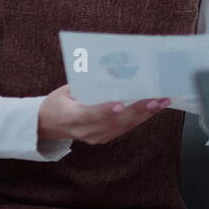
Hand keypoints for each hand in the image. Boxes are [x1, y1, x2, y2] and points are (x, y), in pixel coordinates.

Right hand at [38, 84, 170, 149]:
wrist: (47, 125)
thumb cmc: (58, 102)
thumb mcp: (65, 90)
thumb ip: (85, 83)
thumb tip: (109, 69)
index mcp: (70, 116)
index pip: (90, 114)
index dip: (106, 110)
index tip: (121, 104)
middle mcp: (84, 131)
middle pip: (114, 122)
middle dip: (137, 110)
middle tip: (156, 99)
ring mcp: (95, 137)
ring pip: (123, 126)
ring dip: (145, 114)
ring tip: (161, 102)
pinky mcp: (103, 138)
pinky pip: (124, 129)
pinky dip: (139, 118)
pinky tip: (153, 109)